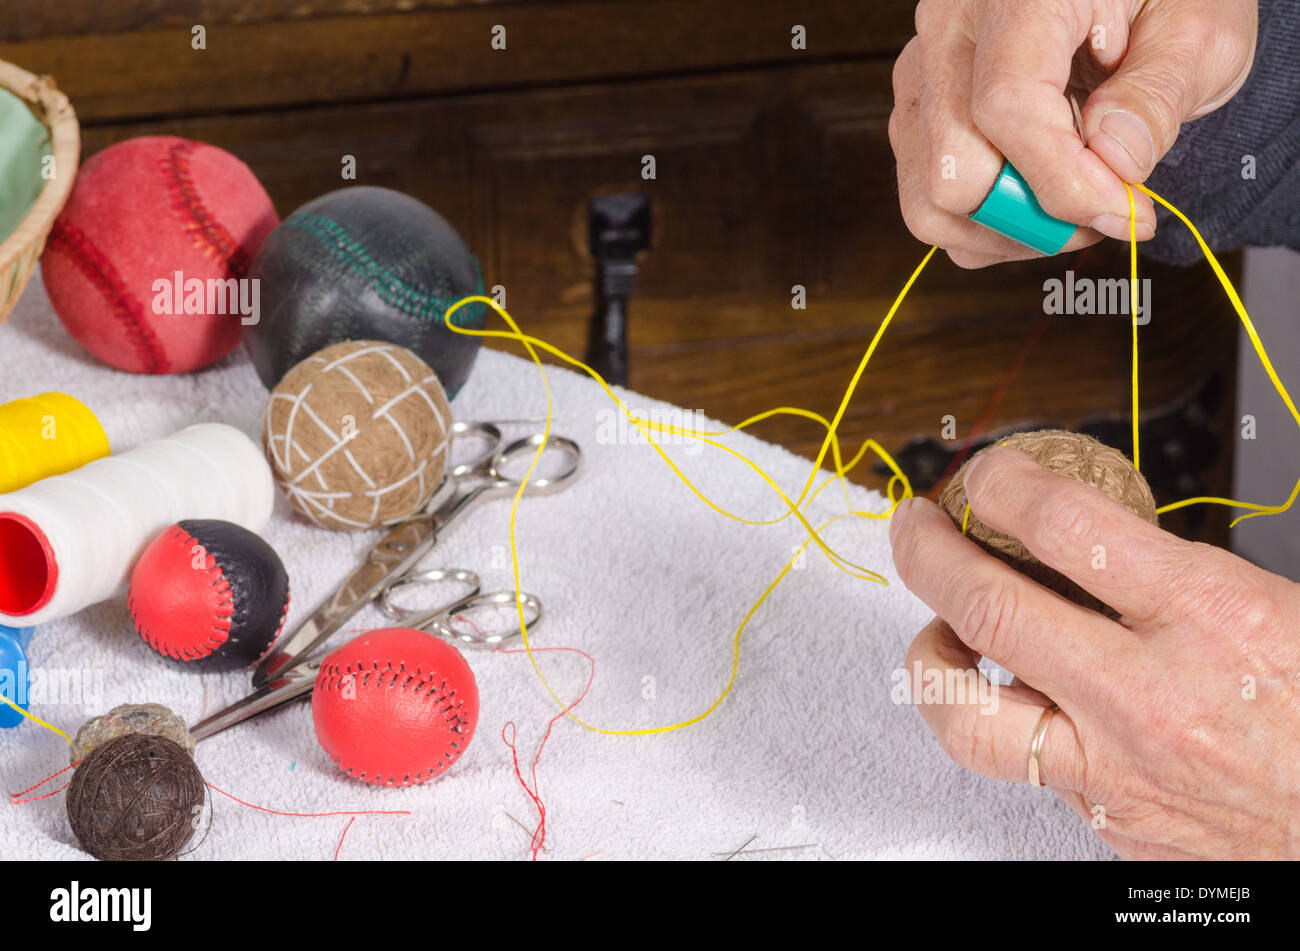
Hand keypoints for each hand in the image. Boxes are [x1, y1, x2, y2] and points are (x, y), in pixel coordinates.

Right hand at [888, 0, 1257, 266]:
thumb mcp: (1199, 30)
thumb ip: (1157, 96)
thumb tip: (1113, 161)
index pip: (1007, 107)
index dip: (1064, 180)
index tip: (1123, 210)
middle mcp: (951, 29)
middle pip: (952, 168)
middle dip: (1035, 215)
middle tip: (1108, 211)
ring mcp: (924, 75)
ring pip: (931, 200)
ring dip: (1008, 232)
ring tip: (1075, 209)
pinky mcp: (919, 114)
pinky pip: (930, 205)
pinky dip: (988, 229)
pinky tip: (1040, 201)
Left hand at [888, 445, 1299, 858]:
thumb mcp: (1272, 603)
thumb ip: (1169, 569)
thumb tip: (1075, 533)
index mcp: (1209, 616)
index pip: (1064, 524)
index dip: (1003, 483)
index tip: (986, 475)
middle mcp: (1149, 695)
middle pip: (987, 605)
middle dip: (928, 550)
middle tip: (916, 526)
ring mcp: (1117, 769)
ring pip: (962, 711)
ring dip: (930, 655)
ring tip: (941, 627)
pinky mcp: (1107, 820)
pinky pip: (1020, 765)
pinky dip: (1002, 720)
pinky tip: (1014, 697)